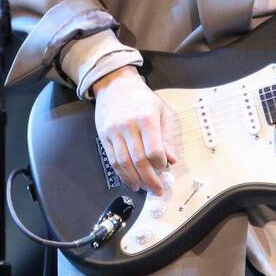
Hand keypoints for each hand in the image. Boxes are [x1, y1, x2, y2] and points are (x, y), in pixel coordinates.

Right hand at [92, 66, 177, 196]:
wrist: (115, 84)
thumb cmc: (142, 98)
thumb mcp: (161, 111)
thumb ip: (167, 136)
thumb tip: (172, 160)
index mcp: (146, 119)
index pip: (154, 150)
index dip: (160, 164)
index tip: (164, 169)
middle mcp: (128, 126)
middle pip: (138, 160)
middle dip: (149, 179)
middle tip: (157, 190)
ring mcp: (114, 132)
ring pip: (123, 163)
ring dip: (134, 179)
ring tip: (142, 188)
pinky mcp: (103, 136)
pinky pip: (112, 160)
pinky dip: (121, 173)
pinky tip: (129, 180)